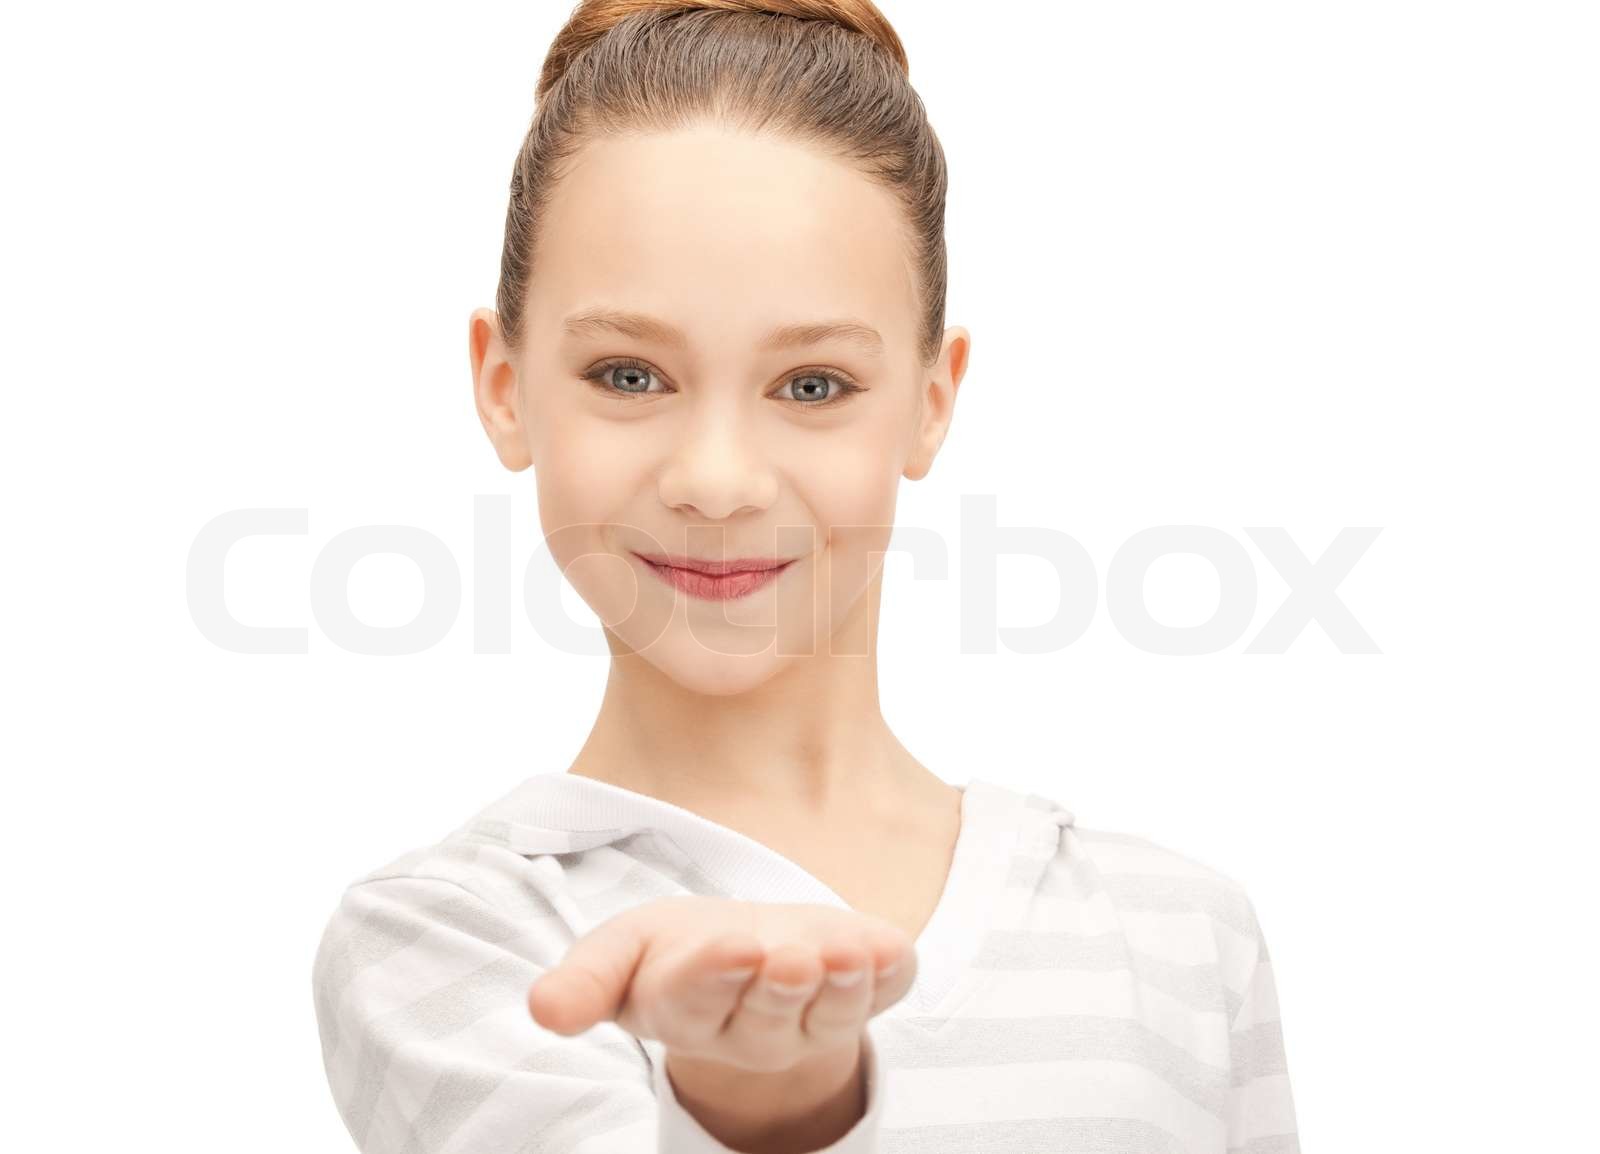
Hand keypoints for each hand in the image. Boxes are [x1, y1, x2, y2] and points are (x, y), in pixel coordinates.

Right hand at [527, 895, 914, 1073]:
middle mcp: (750, 1027)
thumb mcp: (624, 951)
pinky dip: (890, 973)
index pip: (695, 999)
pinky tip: (893, 949)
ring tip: (847, 953)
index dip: (714, 976)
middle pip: (766, 1013)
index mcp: (684, 1010)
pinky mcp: (863, 998)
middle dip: (780, 985)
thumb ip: (586, 980)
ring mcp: (811, 1019)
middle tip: (791, 957)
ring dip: (841, 984)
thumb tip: (542, 1010)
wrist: (748, 952)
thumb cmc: (677, 950)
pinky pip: (882, 994)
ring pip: (828, 1014)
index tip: (734, 946)